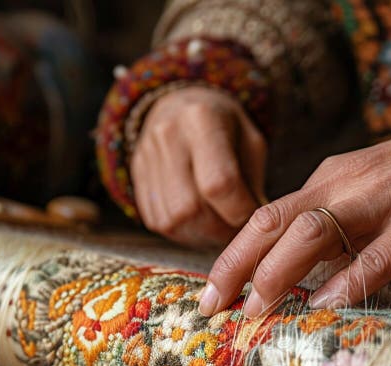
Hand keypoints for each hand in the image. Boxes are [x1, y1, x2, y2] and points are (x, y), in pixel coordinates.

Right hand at [131, 86, 266, 247]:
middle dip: (219, 229)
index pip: (218, 183)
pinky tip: (200, 223)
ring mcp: (147, 157)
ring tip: (220, 227)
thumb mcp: (251, 142)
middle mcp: (167, 136)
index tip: (252, 216)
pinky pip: (158, 221)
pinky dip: (184, 232)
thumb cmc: (226, 127)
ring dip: (201, 235)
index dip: (239, 211)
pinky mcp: (136, 177)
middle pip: (191, 207)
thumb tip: (254, 224)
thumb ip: (254, 182)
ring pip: (172, 220)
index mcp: (201, 120)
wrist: (182, 106)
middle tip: (237, 229)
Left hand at [198, 118, 390, 316]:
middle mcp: (341, 187)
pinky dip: (346, 282)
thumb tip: (295, 281)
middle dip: (236, 265)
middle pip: (272, 221)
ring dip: (278, 273)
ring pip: (312, 232)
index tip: (211, 293)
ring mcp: (379, 202)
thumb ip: (329, 232)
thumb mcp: (359, 195)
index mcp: (324, 182)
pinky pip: (376, 255)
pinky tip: (324, 305)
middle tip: (213, 306)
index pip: (264, 218)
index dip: (233, 257)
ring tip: (256, 310)